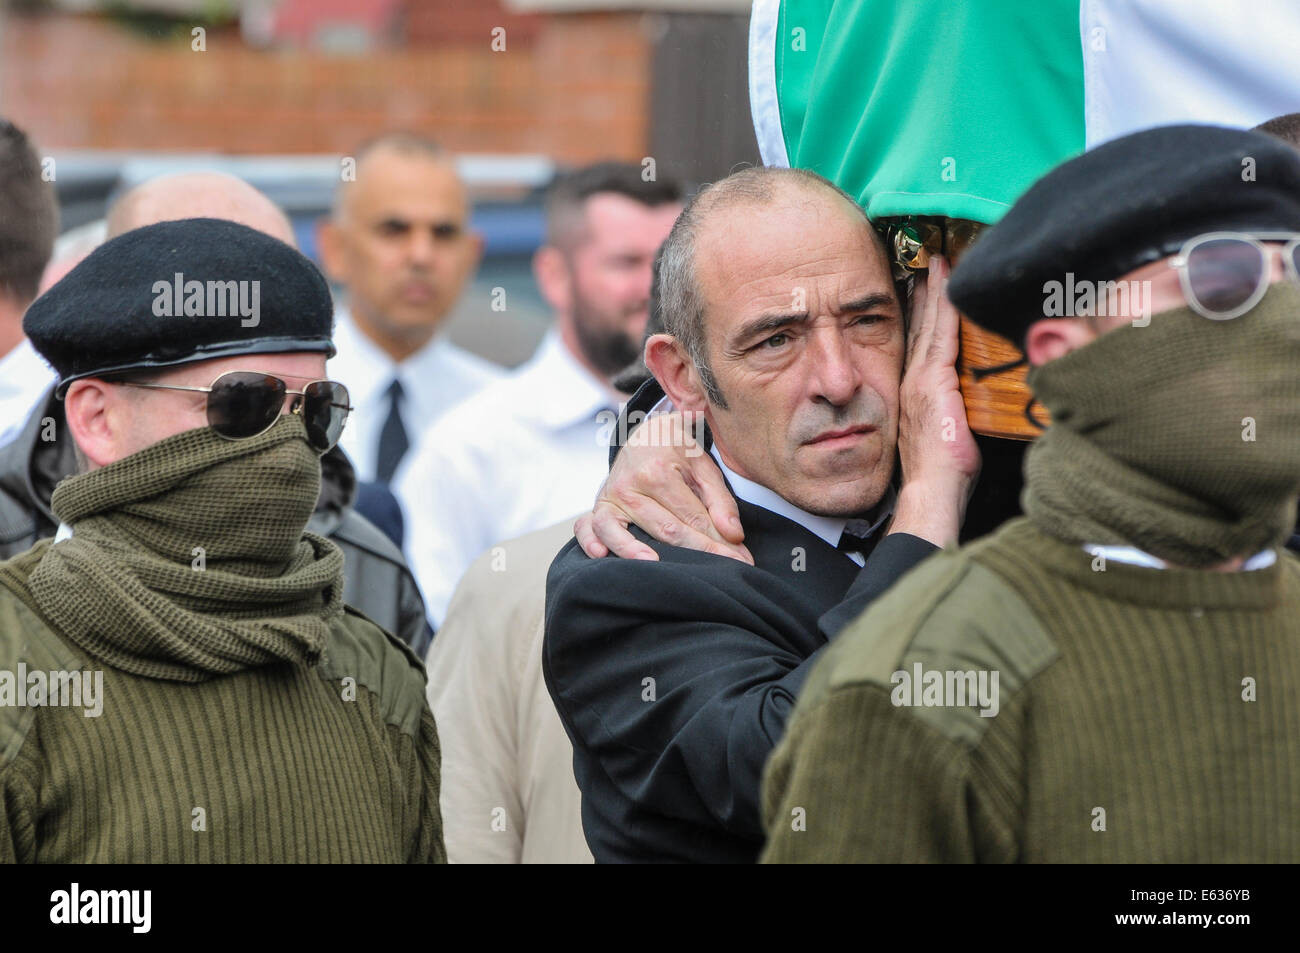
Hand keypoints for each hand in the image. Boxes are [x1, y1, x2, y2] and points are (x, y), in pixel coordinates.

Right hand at [573, 410, 752, 563]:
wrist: (645, 433)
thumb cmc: (677, 450)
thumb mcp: (704, 466)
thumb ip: (720, 500)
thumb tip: (733, 535)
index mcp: (659, 471)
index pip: (693, 517)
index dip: (718, 543)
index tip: (741, 561)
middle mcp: (631, 484)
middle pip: (665, 529)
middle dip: (699, 553)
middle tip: (727, 572)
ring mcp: (610, 495)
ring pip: (624, 531)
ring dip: (636, 552)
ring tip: (656, 568)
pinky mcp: (599, 505)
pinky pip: (587, 525)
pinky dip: (591, 541)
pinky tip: (601, 555)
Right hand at [890, 256, 980, 546]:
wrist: (932, 492)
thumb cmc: (946, 474)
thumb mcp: (955, 433)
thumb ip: (964, 411)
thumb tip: (985, 400)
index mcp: (916, 391)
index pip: (919, 342)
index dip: (922, 313)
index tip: (926, 287)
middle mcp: (913, 380)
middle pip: (919, 326)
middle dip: (925, 293)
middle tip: (931, 262)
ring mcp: (921, 380)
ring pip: (931, 324)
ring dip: (936, 290)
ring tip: (940, 262)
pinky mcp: (934, 382)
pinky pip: (942, 334)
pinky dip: (944, 306)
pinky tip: (949, 284)